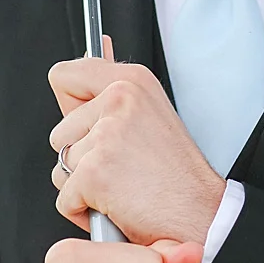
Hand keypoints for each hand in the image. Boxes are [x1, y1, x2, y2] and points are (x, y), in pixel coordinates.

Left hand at [47, 35, 225, 246]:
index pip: (63, 76)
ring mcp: (104, 137)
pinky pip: (65, 199)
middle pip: (58, 133)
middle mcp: (117, 101)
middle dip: (82, 157)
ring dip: (84, 186)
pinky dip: (85, 212)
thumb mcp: (150, 114)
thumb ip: (112, 91)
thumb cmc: (178, 175)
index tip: (91, 123)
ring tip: (124, 187)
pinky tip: (118, 207)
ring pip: (61, 167)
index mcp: (131, 81)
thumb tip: (95, 46)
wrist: (204, 217)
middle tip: (124, 167)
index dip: (70, 107)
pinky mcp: (94, 173)